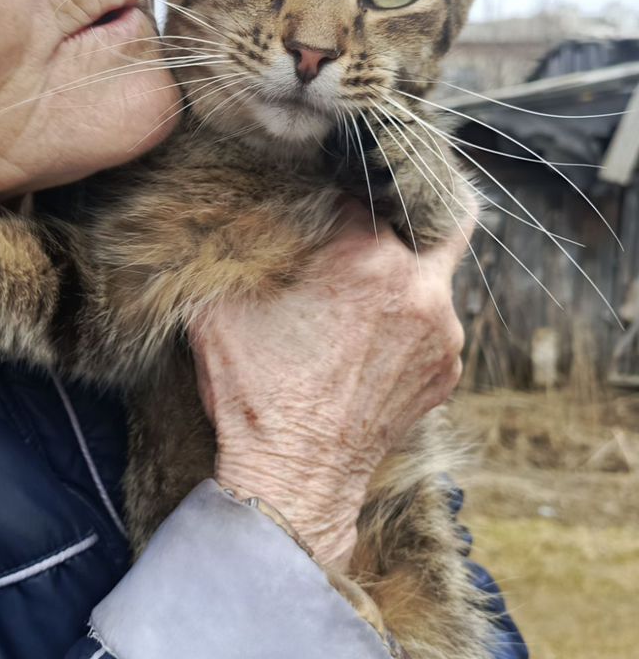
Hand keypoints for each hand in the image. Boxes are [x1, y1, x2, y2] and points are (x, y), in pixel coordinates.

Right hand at [190, 201, 469, 570]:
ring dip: (406, 272)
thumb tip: (238, 212)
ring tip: (365, 294)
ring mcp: (443, 333)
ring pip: (436, 273)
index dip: (342, 192)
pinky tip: (373, 339)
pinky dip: (412, 320)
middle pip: (434, 218)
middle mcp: (419, 287)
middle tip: (374, 222)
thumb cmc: (256, 390)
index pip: (366, 192)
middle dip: (405, 214)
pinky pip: (439, 323)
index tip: (329, 201)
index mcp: (365, 257)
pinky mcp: (449, 370)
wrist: (293, 479)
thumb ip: (237, 248)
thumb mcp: (222, 307)